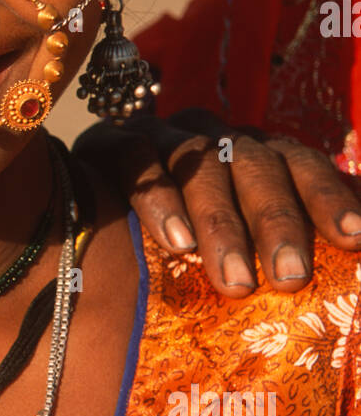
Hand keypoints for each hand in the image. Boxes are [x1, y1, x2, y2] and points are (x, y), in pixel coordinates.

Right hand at [71, 108, 360, 297]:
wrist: (82, 210)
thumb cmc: (178, 237)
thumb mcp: (235, 236)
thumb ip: (280, 245)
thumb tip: (345, 254)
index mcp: (254, 151)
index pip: (300, 162)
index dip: (327, 196)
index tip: (355, 238)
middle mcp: (215, 135)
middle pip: (254, 165)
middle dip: (276, 221)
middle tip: (291, 278)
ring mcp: (162, 134)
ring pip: (199, 166)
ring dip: (221, 223)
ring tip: (235, 281)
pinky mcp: (110, 143)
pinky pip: (137, 163)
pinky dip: (158, 201)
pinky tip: (174, 243)